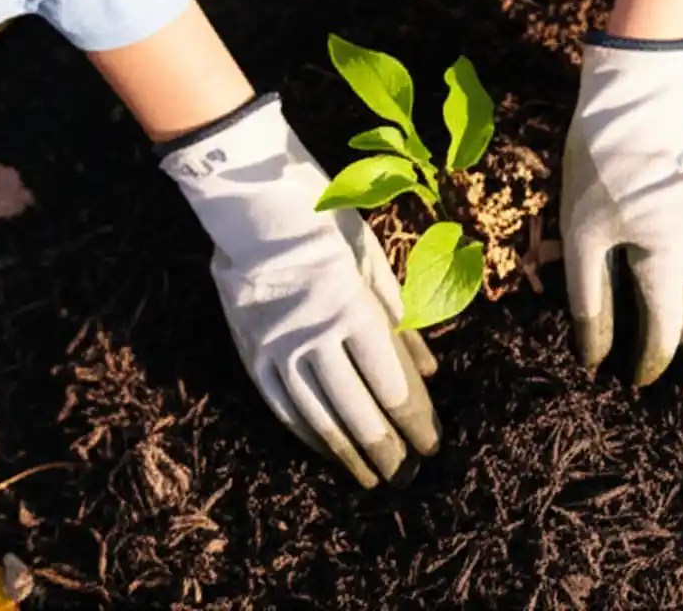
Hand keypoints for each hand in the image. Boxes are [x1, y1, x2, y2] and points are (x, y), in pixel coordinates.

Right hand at [160, 94, 439, 487]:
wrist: (251, 204)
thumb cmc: (326, 224)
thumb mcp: (374, 262)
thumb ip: (402, 320)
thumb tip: (429, 371)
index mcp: (353, 309)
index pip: (392, 384)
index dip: (415, 421)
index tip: (432, 445)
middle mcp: (315, 335)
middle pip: (358, 411)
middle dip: (388, 450)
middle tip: (408, 475)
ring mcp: (278, 347)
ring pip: (318, 418)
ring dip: (349, 454)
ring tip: (373, 478)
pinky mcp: (251, 352)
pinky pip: (282, 406)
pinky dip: (308, 435)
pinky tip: (328, 452)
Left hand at [559, 35, 682, 384]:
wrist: (640, 106)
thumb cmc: (601, 173)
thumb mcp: (582, 239)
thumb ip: (589, 301)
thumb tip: (594, 357)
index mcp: (668, 265)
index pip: (666, 335)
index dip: (649, 363)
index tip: (634, 380)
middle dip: (673, 338)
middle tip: (642, 344)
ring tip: (658, 308)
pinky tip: (675, 266)